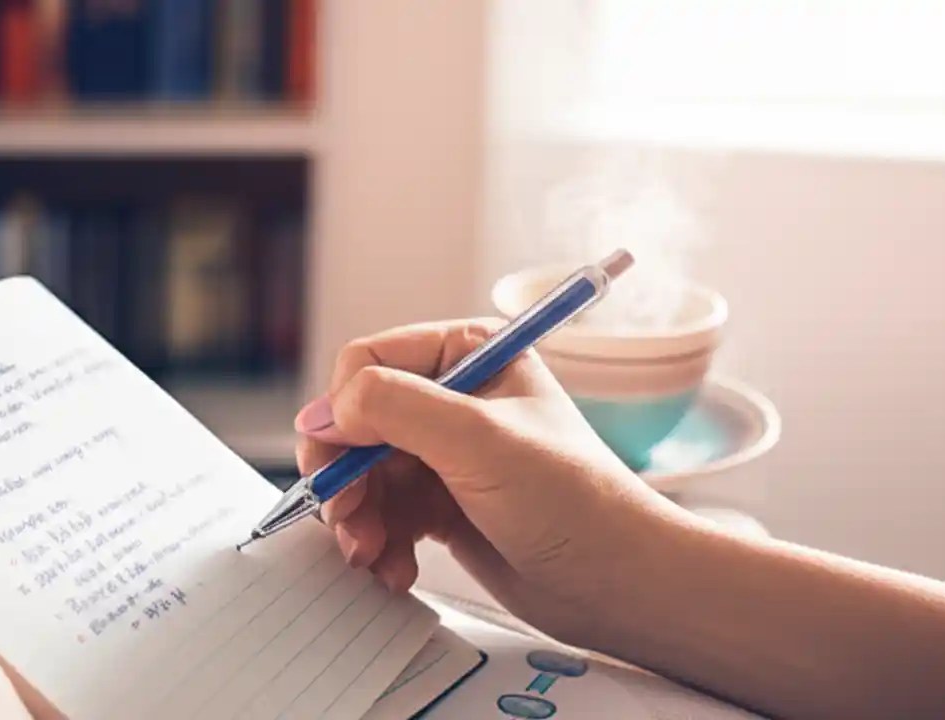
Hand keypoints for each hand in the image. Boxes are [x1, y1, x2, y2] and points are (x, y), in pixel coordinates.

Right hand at [294, 319, 689, 643]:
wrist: (618, 586)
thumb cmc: (575, 502)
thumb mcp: (480, 440)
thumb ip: (397, 408)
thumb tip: (326, 410)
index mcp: (469, 354)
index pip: (370, 362)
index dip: (344, 410)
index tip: (338, 460)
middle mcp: (453, 397)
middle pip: (356, 423)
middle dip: (344, 475)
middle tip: (343, 515)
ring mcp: (446, 453)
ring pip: (362, 474)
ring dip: (356, 517)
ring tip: (370, 554)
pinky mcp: (443, 504)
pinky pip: (382, 513)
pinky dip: (377, 542)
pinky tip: (395, 568)